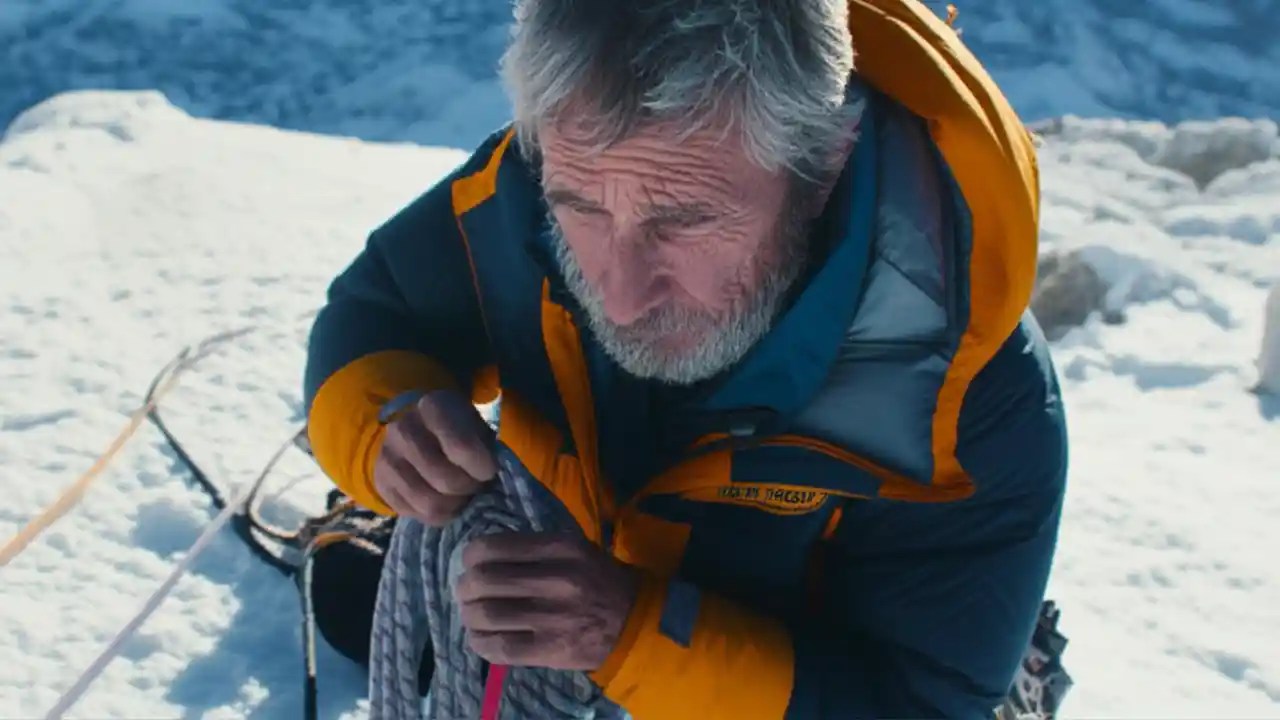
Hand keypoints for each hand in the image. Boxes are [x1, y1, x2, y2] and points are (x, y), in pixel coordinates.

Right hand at [373, 388, 496, 525]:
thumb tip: (485, 480)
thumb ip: (485, 449)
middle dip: (469, 489)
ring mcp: (387, 456)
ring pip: (430, 504)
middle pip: (445, 480)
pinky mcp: (380, 482)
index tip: (490, 470)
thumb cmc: (459, 430)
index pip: (461, 448)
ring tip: (462, 495)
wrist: (419, 430)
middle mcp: (403, 429)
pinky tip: (445, 500)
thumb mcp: (478, 427)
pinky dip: (438, 515)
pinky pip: (416, 514)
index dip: (482, 467)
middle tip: (476, 484)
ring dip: (455, 506)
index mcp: (433, 406)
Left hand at [455, 532, 640, 670]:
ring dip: (468, 615)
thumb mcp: (575, 548)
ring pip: (486, 615)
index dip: (470, 556)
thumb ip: (534, 548)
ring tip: (471, 615)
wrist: (636, 622)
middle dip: (464, 587)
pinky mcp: (551, 649)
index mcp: (559, 547)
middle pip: (483, 580)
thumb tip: (483, 555)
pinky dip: (480, 643)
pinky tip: (480, 637)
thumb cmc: (600, 580)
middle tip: (466, 592)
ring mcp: (552, 617)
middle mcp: (554, 579)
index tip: (470, 563)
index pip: (492, 547)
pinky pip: (499, 648)